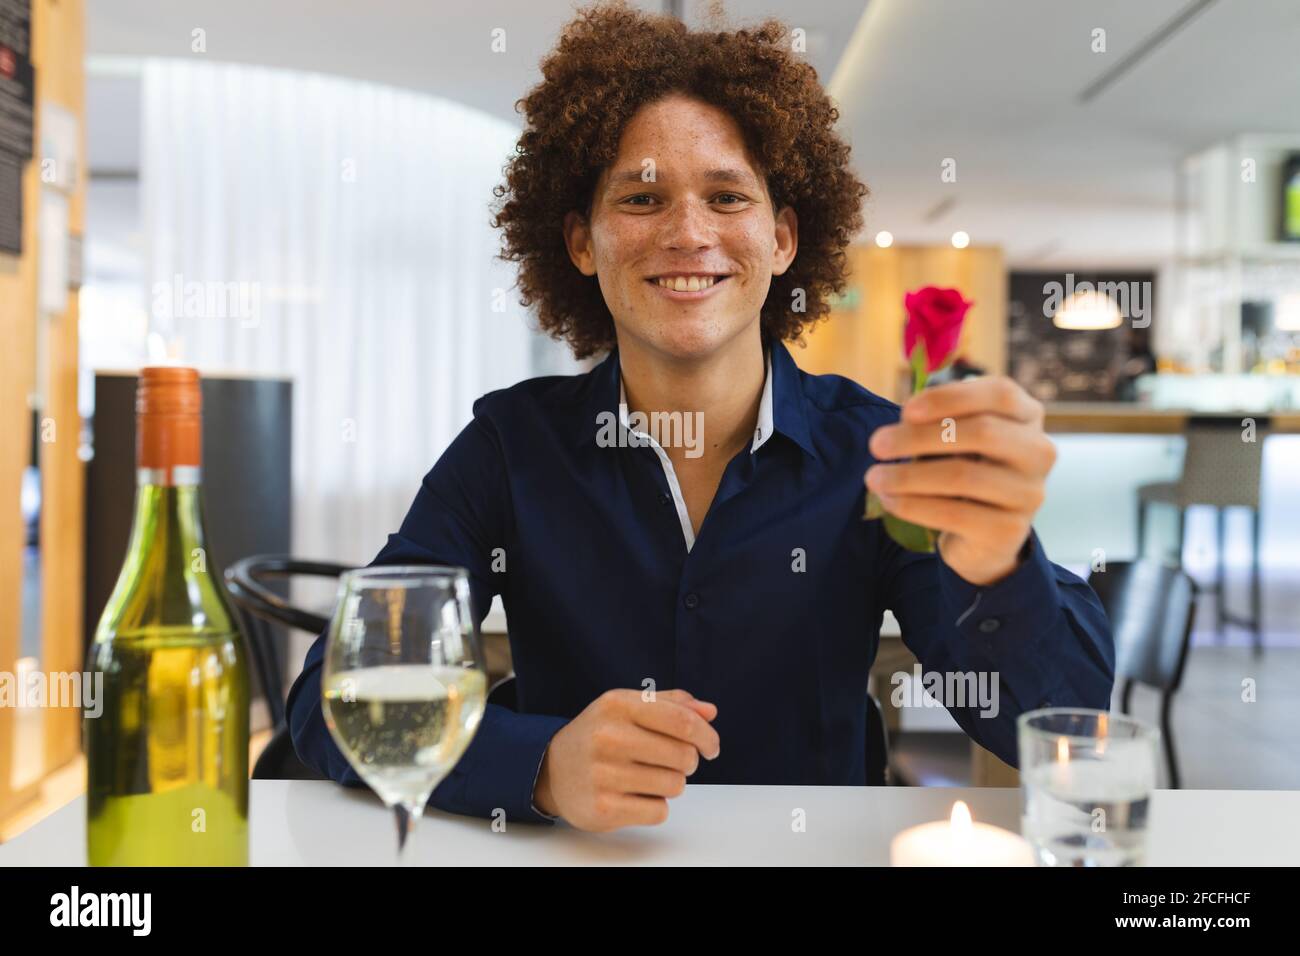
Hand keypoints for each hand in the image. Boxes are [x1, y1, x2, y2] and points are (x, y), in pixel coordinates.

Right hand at [532, 688, 719, 830]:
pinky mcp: (603, 807)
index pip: (682, 720)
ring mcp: (603, 774)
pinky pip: (659, 811)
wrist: (551, 769)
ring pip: (675, 785)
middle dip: (687, 761)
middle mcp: (608, 736)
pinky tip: (635, 795)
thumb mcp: (628, 707)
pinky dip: (655, 806)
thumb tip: (709, 712)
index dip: (706, 735)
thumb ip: (671, 704)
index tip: (710, 747)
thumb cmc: (600, 735)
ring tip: (648, 777)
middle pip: (684, 755)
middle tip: (670, 761)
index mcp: (618, 704)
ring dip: (671, 784)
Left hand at [864, 376, 1054, 586]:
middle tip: (876, 444)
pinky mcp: (1010, 530)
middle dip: (920, 437)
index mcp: (1027, 416)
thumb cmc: (964, 470)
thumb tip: (905, 420)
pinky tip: (889, 501)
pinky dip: (913, 506)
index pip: (999, 393)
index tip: (906, 410)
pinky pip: (954, 514)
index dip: (951, 397)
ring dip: (908, 476)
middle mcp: (1038, 452)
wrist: (983, 536)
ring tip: (873, 477)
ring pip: (963, 476)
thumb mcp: (955, 439)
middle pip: (982, 432)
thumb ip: (939, 422)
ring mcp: (1029, 493)